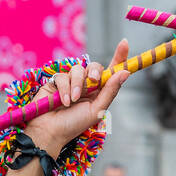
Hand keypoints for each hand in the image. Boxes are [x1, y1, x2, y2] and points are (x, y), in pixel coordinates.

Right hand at [22, 39, 131, 156]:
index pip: (111, 72)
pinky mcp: (57, 81)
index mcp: (99, 92)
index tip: (124, 43)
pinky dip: (64, 88)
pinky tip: (63, 101)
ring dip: (77, 84)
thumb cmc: (74, 125)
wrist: (50, 132)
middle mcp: (87, 85)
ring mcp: (72, 82)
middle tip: (93, 81)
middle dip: (95, 71)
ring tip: (72, 100)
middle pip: (95, 66)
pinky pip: (63, 76)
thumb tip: (125, 72)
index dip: (119, 57)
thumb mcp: (97, 110)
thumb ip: (110, 91)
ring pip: (78, 69)